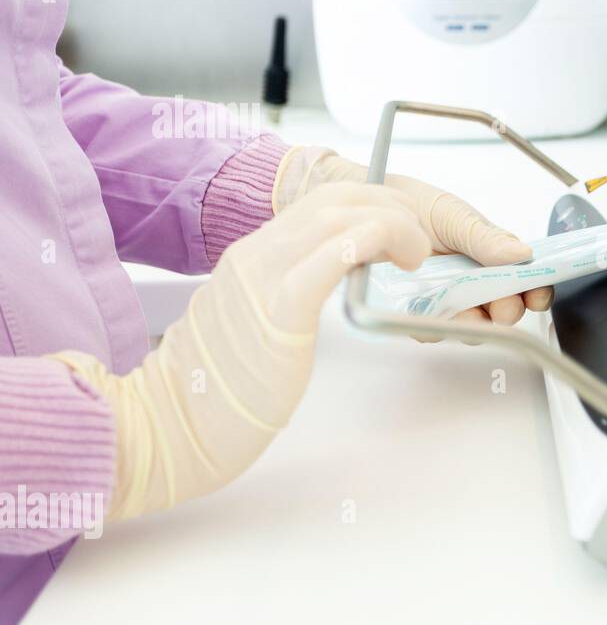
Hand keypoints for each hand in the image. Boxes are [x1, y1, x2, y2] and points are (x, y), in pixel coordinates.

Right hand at [51, 183, 430, 518]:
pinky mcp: (281, 307)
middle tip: (419, 236)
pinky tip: (399, 257)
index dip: (369, 204)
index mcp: (250, 257)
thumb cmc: (216, 393)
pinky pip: (335, 253)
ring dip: (392, 222)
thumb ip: (283, 295)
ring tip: (415, 252)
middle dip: (389, 204)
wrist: (169, 426)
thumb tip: (321, 285)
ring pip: (338, 214)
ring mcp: (264, 276)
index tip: (400, 228)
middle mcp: (255, 255)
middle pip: (334, 198)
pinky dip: (376, 240)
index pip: (318, 203)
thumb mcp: (253, 325)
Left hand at [276, 148, 552, 327]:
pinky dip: (437, 326)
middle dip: (507, 312)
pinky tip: (434, 316)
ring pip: (473, 324)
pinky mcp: (418, 309)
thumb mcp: (453, 215)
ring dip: (476, 324)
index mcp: (489, 252)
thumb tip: (523, 254)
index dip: (535, 290)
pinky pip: (434, 328)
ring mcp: (446, 295)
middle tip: (502, 307)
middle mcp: (472, 278)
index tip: (536, 297)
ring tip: (469, 315)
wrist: (364, 204)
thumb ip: (487, 238)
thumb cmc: (410, 202)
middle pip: (502, 307)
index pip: (523, 277)